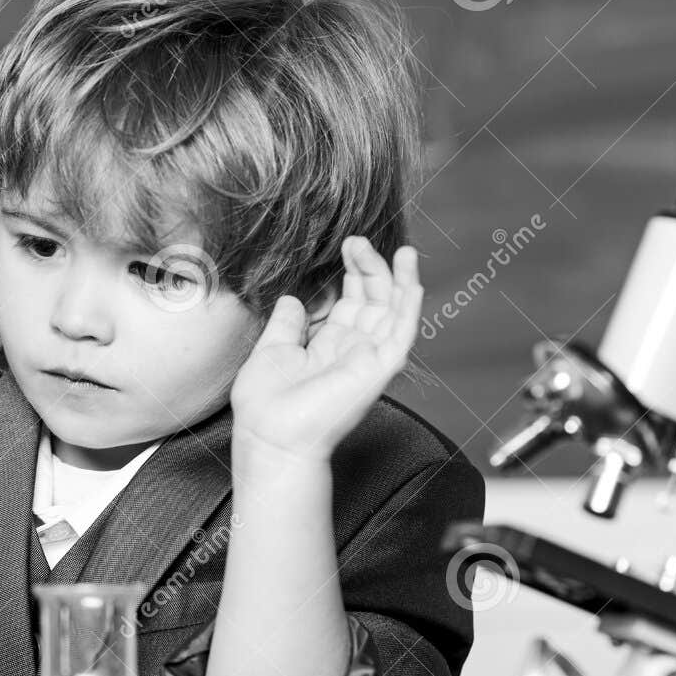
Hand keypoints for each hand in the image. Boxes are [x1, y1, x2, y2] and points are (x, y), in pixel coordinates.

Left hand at [231, 236, 422, 467]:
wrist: (271, 436)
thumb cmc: (265, 404)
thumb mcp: (271, 350)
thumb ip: (286, 324)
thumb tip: (292, 299)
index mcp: (328, 348)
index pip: (352, 303)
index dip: (353, 274)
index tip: (345, 245)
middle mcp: (354, 351)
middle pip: (374, 301)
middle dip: (370, 268)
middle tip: (357, 239)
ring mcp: (370, 359)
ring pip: (394, 310)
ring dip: (395, 277)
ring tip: (393, 247)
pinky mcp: (381, 367)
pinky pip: (403, 329)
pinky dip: (410, 301)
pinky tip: (409, 274)